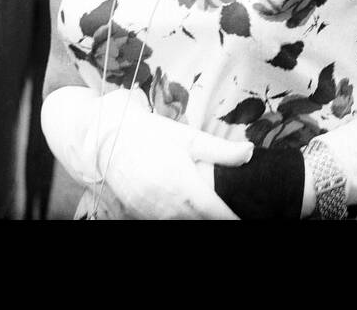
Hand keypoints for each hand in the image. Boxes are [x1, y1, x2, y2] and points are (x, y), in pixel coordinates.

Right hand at [93, 91, 251, 219]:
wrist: (107, 140)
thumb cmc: (151, 135)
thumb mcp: (187, 137)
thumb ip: (220, 150)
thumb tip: (249, 151)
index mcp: (184, 186)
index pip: (216, 214)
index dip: (231, 218)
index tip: (242, 217)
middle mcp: (169, 206)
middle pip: (201, 220)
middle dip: (213, 214)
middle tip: (218, 203)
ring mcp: (152, 215)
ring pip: (183, 223)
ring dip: (193, 214)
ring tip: (195, 196)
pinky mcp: (139, 217)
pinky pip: (164, 221)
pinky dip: (176, 215)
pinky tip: (176, 200)